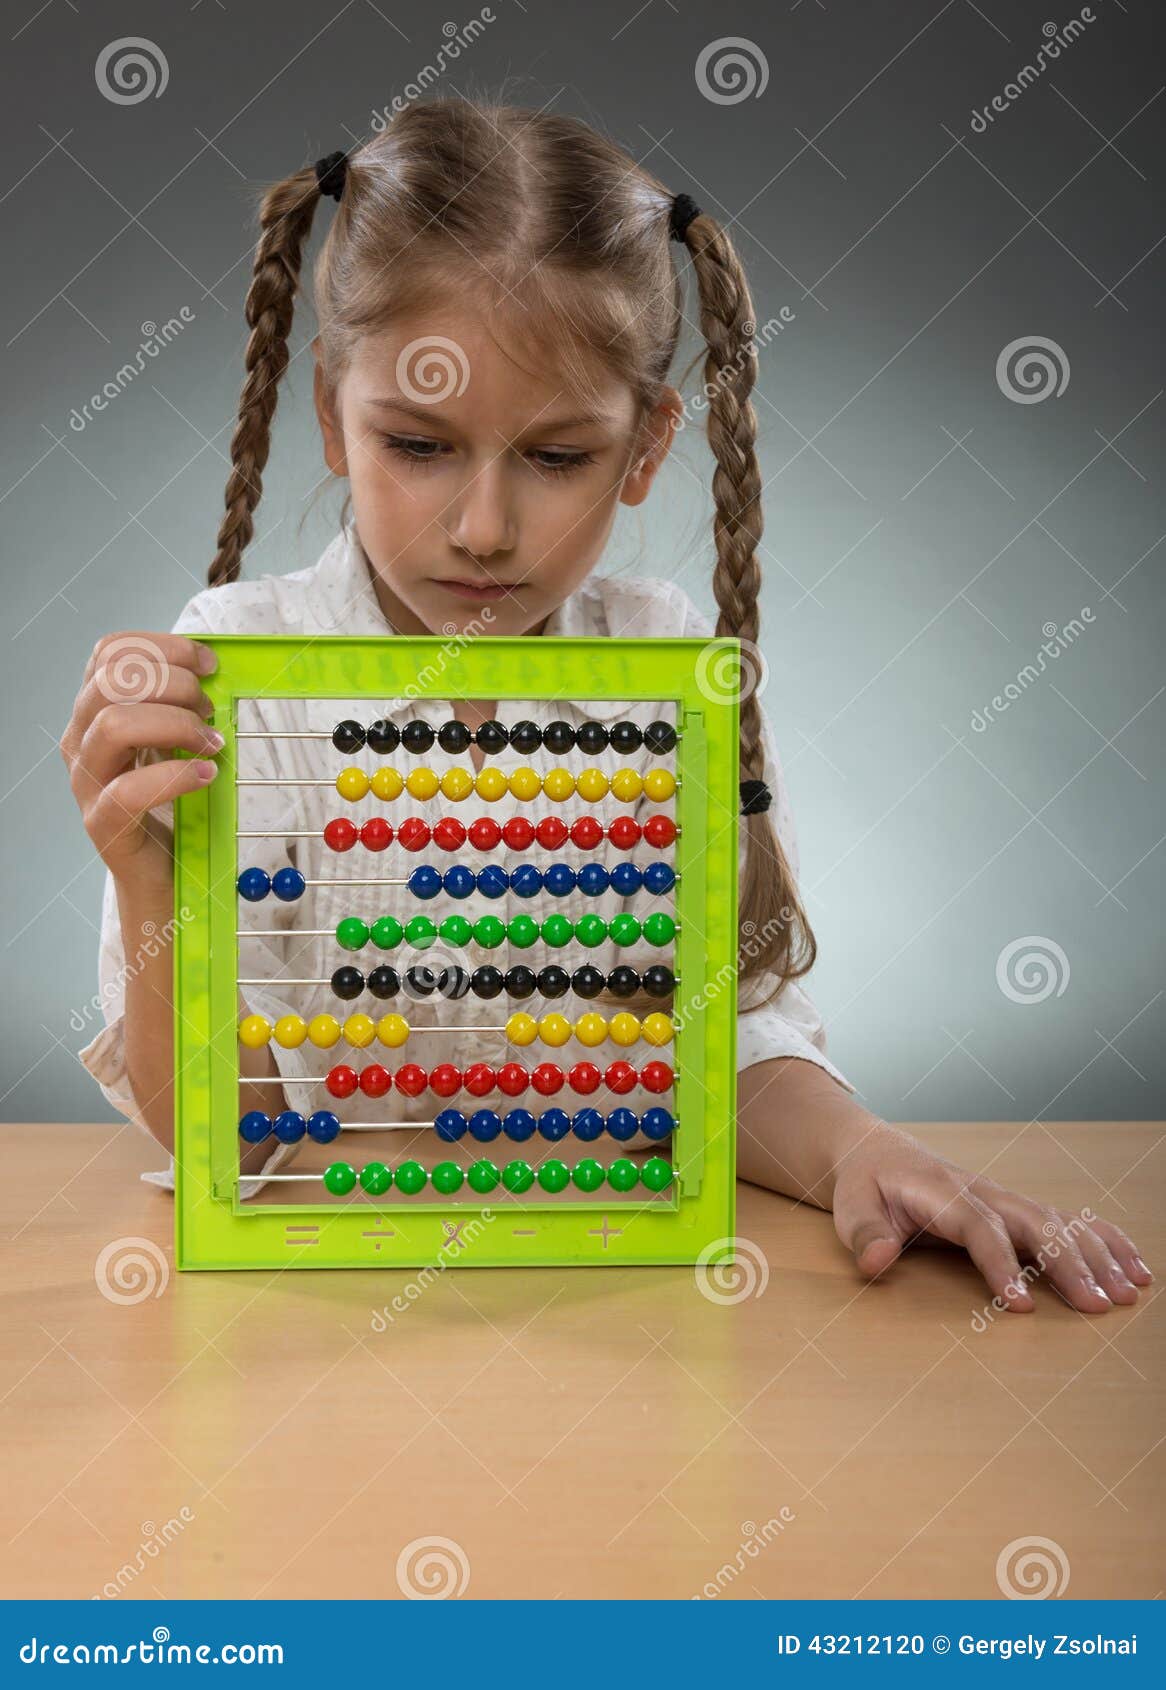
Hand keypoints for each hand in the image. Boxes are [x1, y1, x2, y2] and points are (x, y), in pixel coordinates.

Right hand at [60, 632, 220, 880]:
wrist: (161, 871)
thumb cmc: (170, 799)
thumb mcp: (171, 739)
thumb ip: (178, 704)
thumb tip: (211, 670)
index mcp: (94, 711)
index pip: (109, 653)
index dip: (162, 647)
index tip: (208, 663)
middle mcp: (80, 740)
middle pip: (111, 681)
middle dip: (173, 683)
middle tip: (209, 709)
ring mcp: (86, 782)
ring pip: (114, 726)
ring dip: (176, 724)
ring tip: (211, 742)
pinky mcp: (103, 823)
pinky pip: (129, 790)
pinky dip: (176, 775)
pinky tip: (206, 774)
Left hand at [831, 1124, 1151, 1312]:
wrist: (875, 1152)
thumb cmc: (865, 1185)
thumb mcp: (850, 1208)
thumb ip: (863, 1235)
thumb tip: (876, 1261)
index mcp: (942, 1192)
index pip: (979, 1228)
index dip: (1001, 1265)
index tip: (1021, 1305)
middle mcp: (982, 1192)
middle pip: (1034, 1223)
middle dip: (1068, 1263)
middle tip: (1097, 1305)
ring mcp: (1003, 1199)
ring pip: (1059, 1222)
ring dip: (1096, 1256)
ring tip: (1128, 1293)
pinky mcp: (1015, 1211)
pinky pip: (1066, 1223)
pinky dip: (1103, 1242)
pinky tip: (1134, 1267)